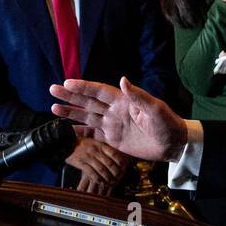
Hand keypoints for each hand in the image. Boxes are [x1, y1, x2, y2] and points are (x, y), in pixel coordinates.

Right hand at [50, 77, 187, 162]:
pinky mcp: (113, 139)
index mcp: (123, 101)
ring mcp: (112, 124)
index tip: (67, 83)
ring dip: (70, 113)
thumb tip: (123, 79)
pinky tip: (66, 130)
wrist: (173, 145)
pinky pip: (92, 134)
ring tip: (53, 108)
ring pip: (86, 117)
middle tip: (52, 89)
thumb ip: (138, 95)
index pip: (99, 91)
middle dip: (70, 96)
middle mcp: (115, 111)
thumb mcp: (155, 109)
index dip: (83, 87)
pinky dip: (79, 132)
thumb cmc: (168, 124)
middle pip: (88, 101)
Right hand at [65, 138, 126, 194]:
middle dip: (115, 172)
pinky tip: (101, 182)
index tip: (124, 167)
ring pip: (102, 170)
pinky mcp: (81, 163)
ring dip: (107, 178)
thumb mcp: (94, 142)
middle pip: (109, 163)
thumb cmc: (81, 143)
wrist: (66, 142)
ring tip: (111, 182)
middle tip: (119, 178)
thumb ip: (103, 148)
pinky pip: (92, 173)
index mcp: (100, 145)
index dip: (121, 162)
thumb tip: (115, 155)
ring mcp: (88, 157)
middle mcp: (96, 151)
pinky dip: (98, 179)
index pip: (114, 154)